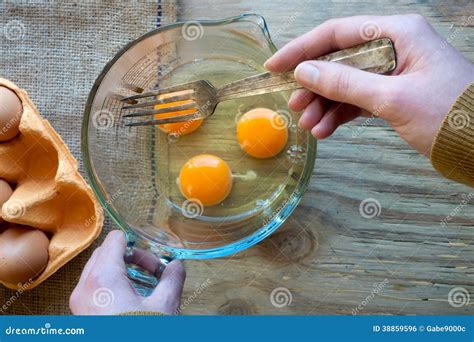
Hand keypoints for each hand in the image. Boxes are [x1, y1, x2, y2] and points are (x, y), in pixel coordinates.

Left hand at [70, 230, 185, 314]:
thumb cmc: (140, 333)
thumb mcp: (164, 306)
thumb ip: (173, 279)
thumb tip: (176, 266)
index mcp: (104, 277)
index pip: (115, 239)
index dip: (137, 244)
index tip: (151, 259)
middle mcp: (85, 286)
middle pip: (105, 253)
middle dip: (130, 258)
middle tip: (152, 272)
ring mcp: (79, 302)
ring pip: (97, 270)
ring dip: (120, 271)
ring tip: (142, 287)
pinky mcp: (80, 316)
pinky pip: (92, 288)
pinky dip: (110, 285)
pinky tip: (130, 301)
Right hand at [265, 14, 473, 154]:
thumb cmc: (451, 116)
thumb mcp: (393, 98)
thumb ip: (345, 83)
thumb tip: (304, 72)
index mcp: (397, 33)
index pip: (337, 33)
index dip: (302, 49)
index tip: (275, 67)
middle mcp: (393, 46)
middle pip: (339, 59)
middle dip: (314, 85)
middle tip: (295, 106)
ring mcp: (393, 71)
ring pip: (346, 82)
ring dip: (324, 104)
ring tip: (309, 126)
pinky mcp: (394, 94)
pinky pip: (358, 100)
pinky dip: (341, 114)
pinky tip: (325, 129)